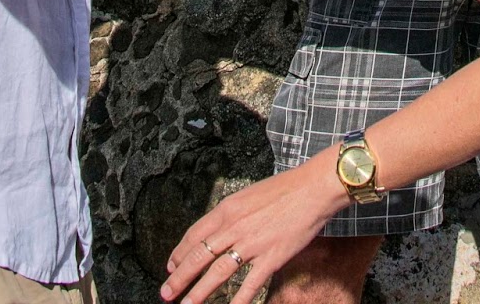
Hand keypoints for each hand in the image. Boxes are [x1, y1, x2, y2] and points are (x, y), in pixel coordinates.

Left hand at [164, 157, 344, 303]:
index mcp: (227, 208)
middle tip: (166, 294)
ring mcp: (252, 243)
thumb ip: (231, 214)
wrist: (313, 188)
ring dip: (198, 293)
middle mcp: (235, 226)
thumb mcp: (248, 195)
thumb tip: (216, 231)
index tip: (171, 267)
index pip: (194, 235)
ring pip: (217, 273)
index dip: (179, 254)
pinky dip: (236, 302)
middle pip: (199, 256)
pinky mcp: (271, 257)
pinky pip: (249, 286)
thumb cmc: (284, 190)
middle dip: (180, 278)